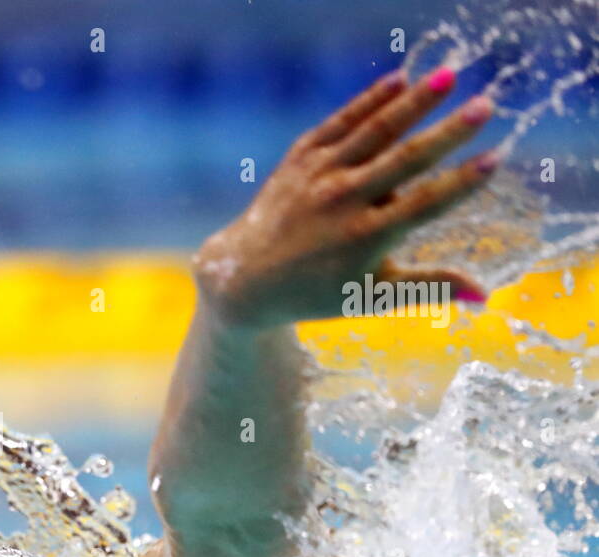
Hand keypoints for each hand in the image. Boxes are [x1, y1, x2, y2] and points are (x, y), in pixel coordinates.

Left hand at [193, 67, 497, 326]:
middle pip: (403, 161)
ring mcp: (318, 175)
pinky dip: (368, 102)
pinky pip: (339, 123)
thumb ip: (429, 288)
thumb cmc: (317, 291)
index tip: (495, 158)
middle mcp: (341, 202)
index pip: (423, 205)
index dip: (460, 183)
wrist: (244, 276)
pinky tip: (400, 79)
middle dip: (447, 133)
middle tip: (486, 106)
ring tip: (450, 77)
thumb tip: (487, 296)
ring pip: (373, 132)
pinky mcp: (300, 158)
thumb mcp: (371, 297)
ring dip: (413, 102)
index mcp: (363, 238)